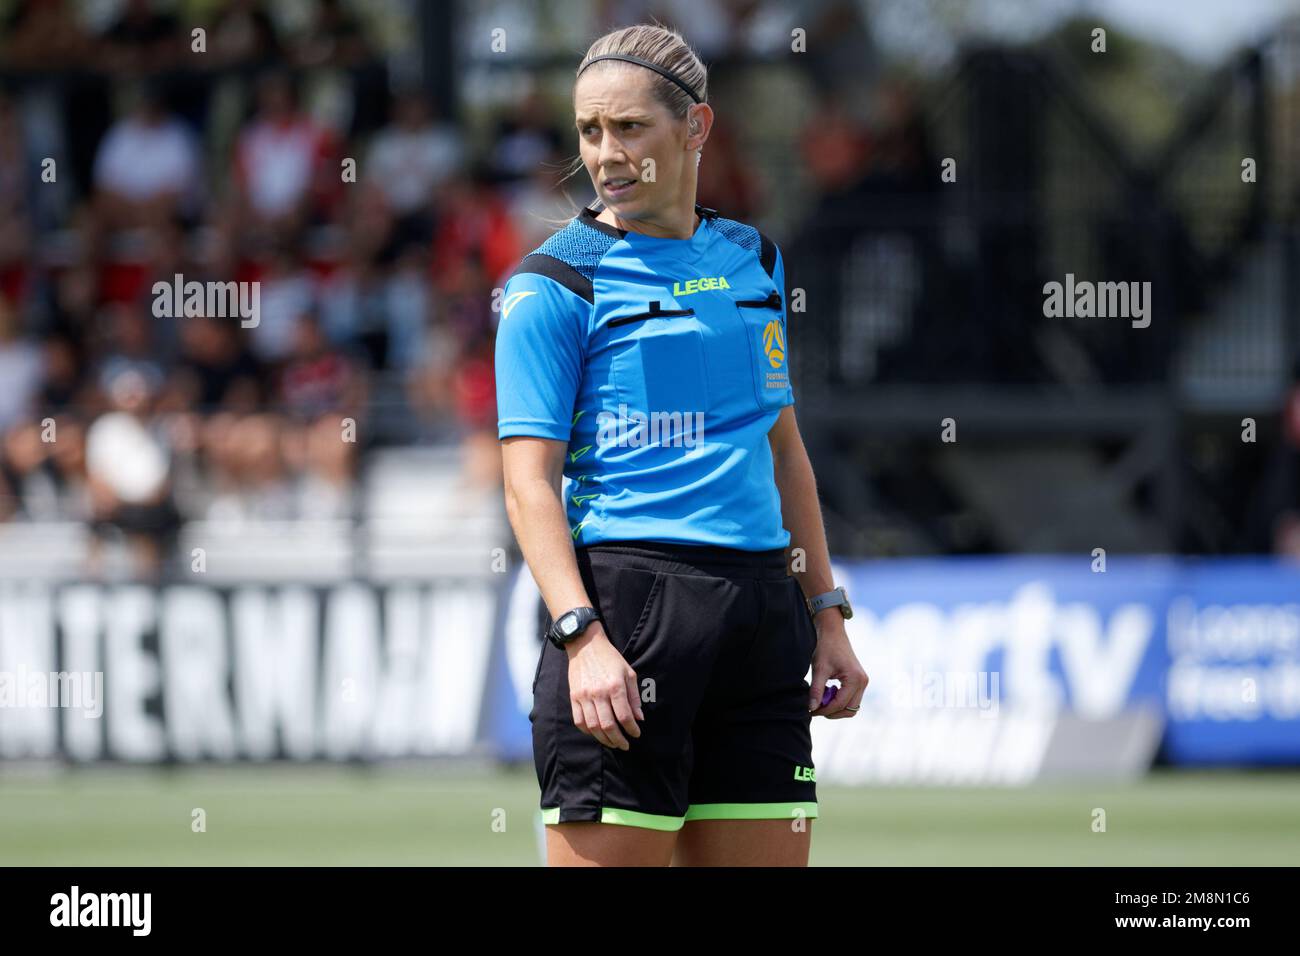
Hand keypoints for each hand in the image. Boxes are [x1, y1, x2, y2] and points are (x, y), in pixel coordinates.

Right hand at [565, 622, 644, 748]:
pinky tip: (596, 733)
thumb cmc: (610, 658)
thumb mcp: (628, 672)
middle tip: (625, 745)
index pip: (624, 716)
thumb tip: (639, 718)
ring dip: (604, 739)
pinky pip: (579, 721)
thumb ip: (634, 696)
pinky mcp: (573, 697)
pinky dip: (588, 731)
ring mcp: (584, 696)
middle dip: (618, 740)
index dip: (632, 729)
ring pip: (593, 727)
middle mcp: (598, 693)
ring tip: (612, 743)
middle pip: (608, 725)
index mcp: (615, 686)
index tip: (636, 734)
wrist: (585, 645)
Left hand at [807, 614, 868, 717]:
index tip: (811, 711)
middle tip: (815, 707)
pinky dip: (839, 700)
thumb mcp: (819, 669)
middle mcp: (863, 682)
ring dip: (836, 707)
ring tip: (821, 698)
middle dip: (831, 711)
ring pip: (851, 706)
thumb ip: (816, 690)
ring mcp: (863, 682)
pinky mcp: (859, 681)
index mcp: (855, 679)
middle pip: (849, 710)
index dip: (824, 710)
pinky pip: (851, 698)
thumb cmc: (826, 648)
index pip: (840, 704)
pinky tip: (827, 692)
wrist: (832, 633)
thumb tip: (811, 708)